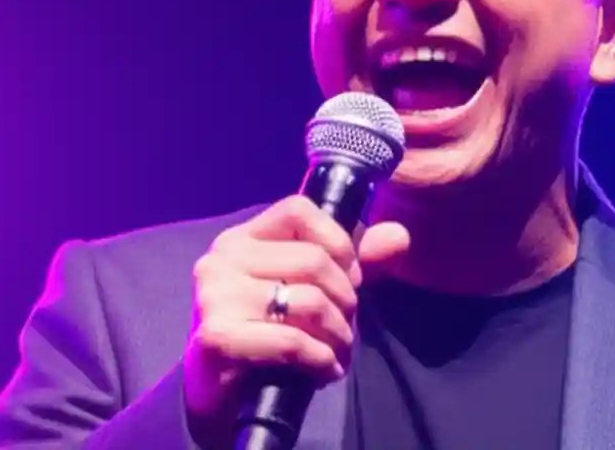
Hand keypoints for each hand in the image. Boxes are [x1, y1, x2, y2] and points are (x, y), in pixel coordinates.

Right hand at [182, 195, 408, 434]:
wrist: (219, 403)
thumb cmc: (267, 340)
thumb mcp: (310, 293)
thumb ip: (353, 263)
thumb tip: (399, 236)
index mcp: (240, 239)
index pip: (299, 211)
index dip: (338, 242)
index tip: (350, 278)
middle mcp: (221, 260)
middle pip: (313, 260)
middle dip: (346, 300)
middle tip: (345, 328)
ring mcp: (215, 298)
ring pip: (309, 301)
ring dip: (338, 335)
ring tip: (336, 351)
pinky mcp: (219, 338)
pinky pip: (293, 342)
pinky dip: (321, 360)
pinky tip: (324, 371)